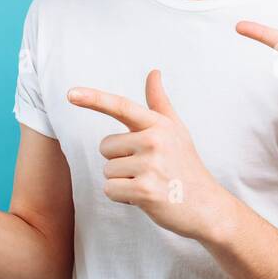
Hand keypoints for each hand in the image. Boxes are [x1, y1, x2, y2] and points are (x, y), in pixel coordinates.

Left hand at [67, 69, 230, 240]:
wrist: (207, 206)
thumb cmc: (186, 166)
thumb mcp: (176, 131)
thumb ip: (159, 102)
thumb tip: (154, 72)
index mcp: (159, 125)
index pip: (121, 106)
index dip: (94, 99)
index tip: (70, 93)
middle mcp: (155, 141)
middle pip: (106, 146)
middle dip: (120, 161)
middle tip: (149, 170)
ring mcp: (150, 166)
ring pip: (107, 171)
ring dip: (123, 181)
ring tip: (150, 183)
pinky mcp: (144, 190)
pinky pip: (110, 190)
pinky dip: (123, 197)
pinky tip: (146, 197)